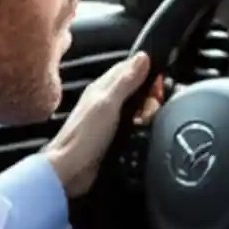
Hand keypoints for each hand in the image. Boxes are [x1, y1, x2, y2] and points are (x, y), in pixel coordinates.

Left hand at [43, 51, 165, 196]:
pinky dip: (142, 127)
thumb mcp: (108, 103)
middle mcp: (106, 100)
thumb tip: (143, 57)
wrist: (70, 170)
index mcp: (102, 87)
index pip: (129, 67)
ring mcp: (110, 118)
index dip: (147, 72)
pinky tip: (143, 133)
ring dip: (147, 113)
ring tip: (146, 122)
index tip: (158, 85)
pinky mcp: (114, 136)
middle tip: (149, 109)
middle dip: (149, 97)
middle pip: (137, 88)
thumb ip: (125, 80)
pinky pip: (135, 125)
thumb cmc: (84, 138)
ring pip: (138, 107)